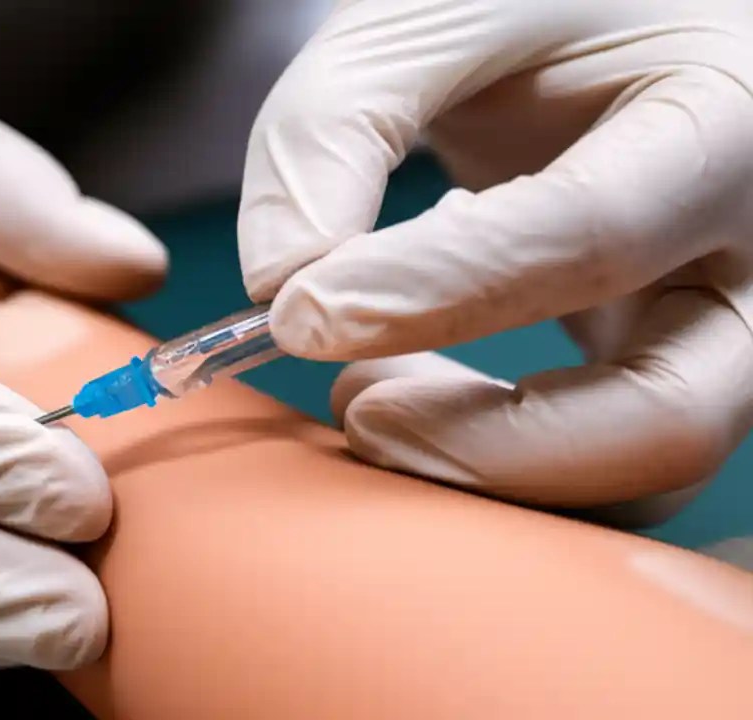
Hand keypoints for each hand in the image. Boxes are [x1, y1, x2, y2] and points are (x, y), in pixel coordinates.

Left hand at [239, 0, 752, 511]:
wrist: (589, 17)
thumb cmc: (523, 4)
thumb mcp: (420, 17)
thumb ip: (333, 128)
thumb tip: (281, 286)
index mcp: (722, 113)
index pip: (589, 235)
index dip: (430, 292)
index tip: (300, 315)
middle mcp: (751, 239)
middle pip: (667, 413)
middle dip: (490, 446)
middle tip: (352, 406)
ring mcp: (719, 309)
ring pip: (642, 463)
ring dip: (492, 464)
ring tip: (368, 390)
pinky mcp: (658, 348)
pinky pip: (600, 450)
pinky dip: (500, 451)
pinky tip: (418, 374)